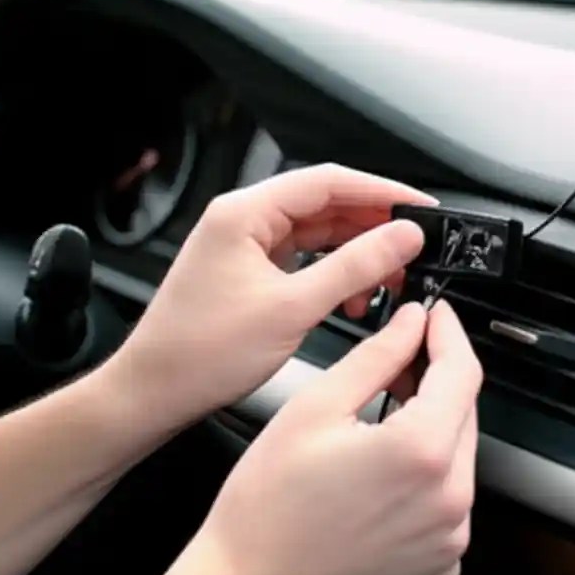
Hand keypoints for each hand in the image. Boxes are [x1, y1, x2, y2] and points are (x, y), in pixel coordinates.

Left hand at [100, 163, 435, 433]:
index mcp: (244, 213)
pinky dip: (335, 277)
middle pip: (327, 206)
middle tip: (413, 251)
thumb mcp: (293, 308)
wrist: (155, 392)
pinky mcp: (250, 273)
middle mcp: (242, 221)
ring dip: (357, 257)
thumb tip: (401, 238)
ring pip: (319, 236)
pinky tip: (354, 300)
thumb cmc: (201, 353)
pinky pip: (305, 261)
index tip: (420, 209)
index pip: (330, 181)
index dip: (383, 192)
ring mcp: (245, 247)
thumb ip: (354, 267)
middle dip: (374, 229)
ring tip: (389, 282)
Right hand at [128, 300, 482, 574]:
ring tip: (380, 426)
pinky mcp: (440, 567)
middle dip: (436, 382)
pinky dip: (427, 484)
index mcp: (420, 452)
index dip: (449, 333)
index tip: (436, 316)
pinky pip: (448, 507)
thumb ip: (377, 356)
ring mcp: (448, 539)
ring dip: (432, 433)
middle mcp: (448, 499)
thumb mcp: (314, 407)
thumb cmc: (268, 509)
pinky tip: (382, 480)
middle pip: (463, 415)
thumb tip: (413, 324)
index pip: (461, 371)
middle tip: (397, 365)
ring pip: (458, 460)